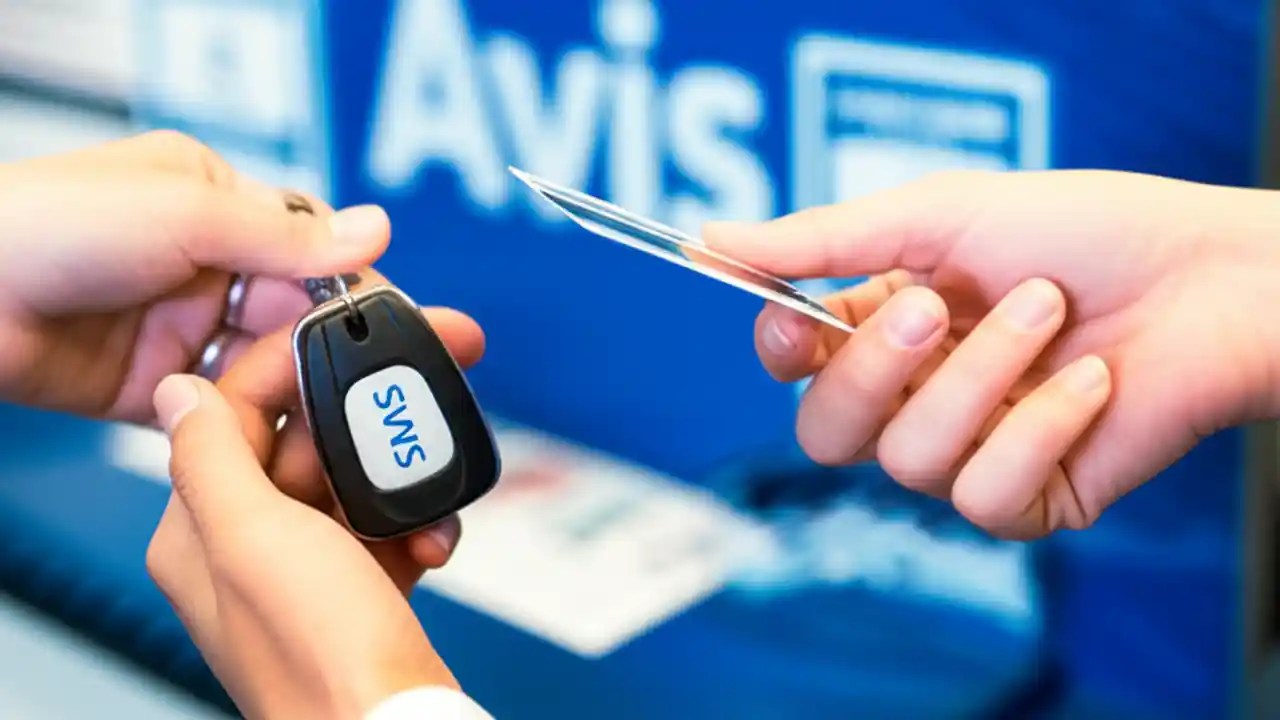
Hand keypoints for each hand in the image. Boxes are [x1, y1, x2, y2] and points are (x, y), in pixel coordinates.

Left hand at [0, 130, 388, 421]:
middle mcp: (203, 264)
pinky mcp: (155, 387)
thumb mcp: (189, 216)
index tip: (393, 323)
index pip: (308, 249)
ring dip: (293, 389)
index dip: (351, 288)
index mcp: (215, 203)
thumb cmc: (46, 224)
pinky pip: (221, 408)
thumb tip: (375, 228)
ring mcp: (179, 327)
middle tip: (375, 384)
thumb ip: (287, 237)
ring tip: (332, 417)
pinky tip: (279, 437)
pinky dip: (249, 423)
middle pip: (294, 314)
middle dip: (330, 347)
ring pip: (264, 366)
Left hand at [145, 306, 484, 719]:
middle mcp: (246, 549)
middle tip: (413, 388)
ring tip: (429, 471)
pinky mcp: (357, 591)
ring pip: (350, 483)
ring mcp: (305, 572)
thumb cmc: (322, 653)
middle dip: (360, 418)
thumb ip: (211, 456)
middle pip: (299, 444)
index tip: (343, 331)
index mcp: (202, 532)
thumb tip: (177, 389)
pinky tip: (435, 533)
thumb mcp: (256, 537)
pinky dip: (416, 523)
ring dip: (397, 473)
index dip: (287, 364)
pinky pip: (386, 529)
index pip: (231, 414)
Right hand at [705, 169, 1279, 538]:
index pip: (794, 367)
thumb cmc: (1083, 230)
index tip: (792, 314)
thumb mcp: (938, 215)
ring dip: (983, 376)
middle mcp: (919, 396)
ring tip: (1051, 310)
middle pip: (826, 434)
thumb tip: (708, 239)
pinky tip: (1092, 383)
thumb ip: (820, 239)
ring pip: (908, 461)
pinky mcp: (1030, 501)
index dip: (781, 350)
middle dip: (873, 370)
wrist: (1212, 275)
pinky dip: (1041, 429)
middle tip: (936, 307)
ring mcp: (971, 453)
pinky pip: (984, 496)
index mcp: (887, 327)